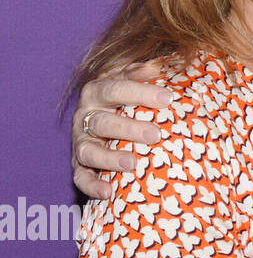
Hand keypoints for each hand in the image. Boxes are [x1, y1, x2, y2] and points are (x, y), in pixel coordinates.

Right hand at [72, 60, 173, 199]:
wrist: (103, 115)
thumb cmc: (127, 97)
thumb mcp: (131, 79)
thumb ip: (142, 71)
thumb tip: (157, 65)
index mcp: (97, 90)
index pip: (116, 88)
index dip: (141, 92)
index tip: (168, 98)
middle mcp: (85, 116)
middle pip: (103, 122)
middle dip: (129, 129)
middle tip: (156, 134)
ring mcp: (80, 141)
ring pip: (88, 150)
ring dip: (109, 158)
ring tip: (132, 163)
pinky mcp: (78, 164)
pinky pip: (80, 177)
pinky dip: (91, 185)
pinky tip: (108, 192)